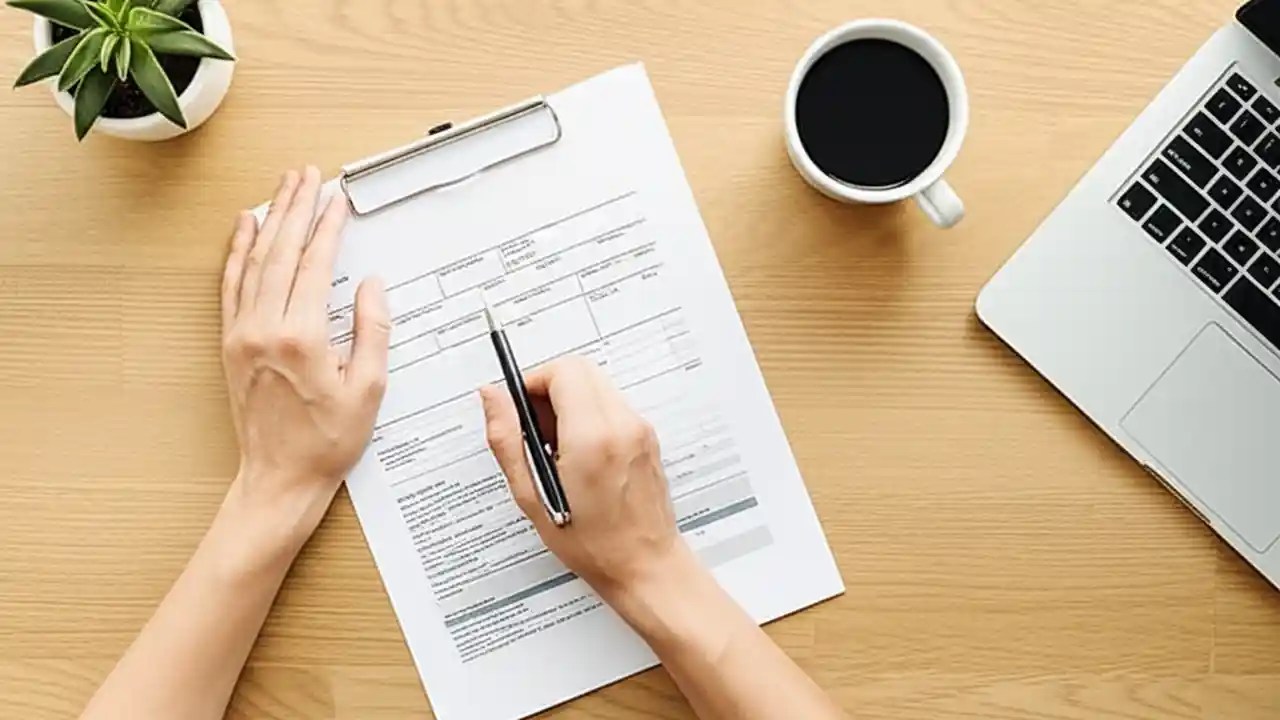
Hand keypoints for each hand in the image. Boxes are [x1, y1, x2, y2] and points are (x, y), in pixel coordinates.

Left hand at [221, 166, 390, 543]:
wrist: (279, 477)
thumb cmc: (326, 441)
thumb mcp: (368, 389)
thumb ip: (373, 330)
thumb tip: (373, 285)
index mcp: (302, 337)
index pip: (316, 264)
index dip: (329, 227)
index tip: (338, 200)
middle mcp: (264, 328)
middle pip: (282, 251)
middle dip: (297, 207)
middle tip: (308, 175)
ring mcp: (242, 334)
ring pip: (255, 261)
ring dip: (270, 220)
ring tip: (283, 189)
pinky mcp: (231, 344)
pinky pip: (232, 285)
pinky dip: (238, 252)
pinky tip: (245, 229)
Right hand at [479, 356, 689, 601]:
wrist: (646, 565)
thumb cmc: (593, 544)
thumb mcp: (533, 497)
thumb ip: (507, 441)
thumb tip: (492, 398)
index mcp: (592, 437)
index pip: (562, 371)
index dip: (532, 382)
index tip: (518, 410)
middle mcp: (622, 425)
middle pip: (580, 369)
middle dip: (549, 388)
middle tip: (534, 430)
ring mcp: (640, 428)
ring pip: (596, 384)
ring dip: (569, 402)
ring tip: (556, 448)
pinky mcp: (647, 436)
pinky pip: (611, 405)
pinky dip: (589, 415)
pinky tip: (578, 455)